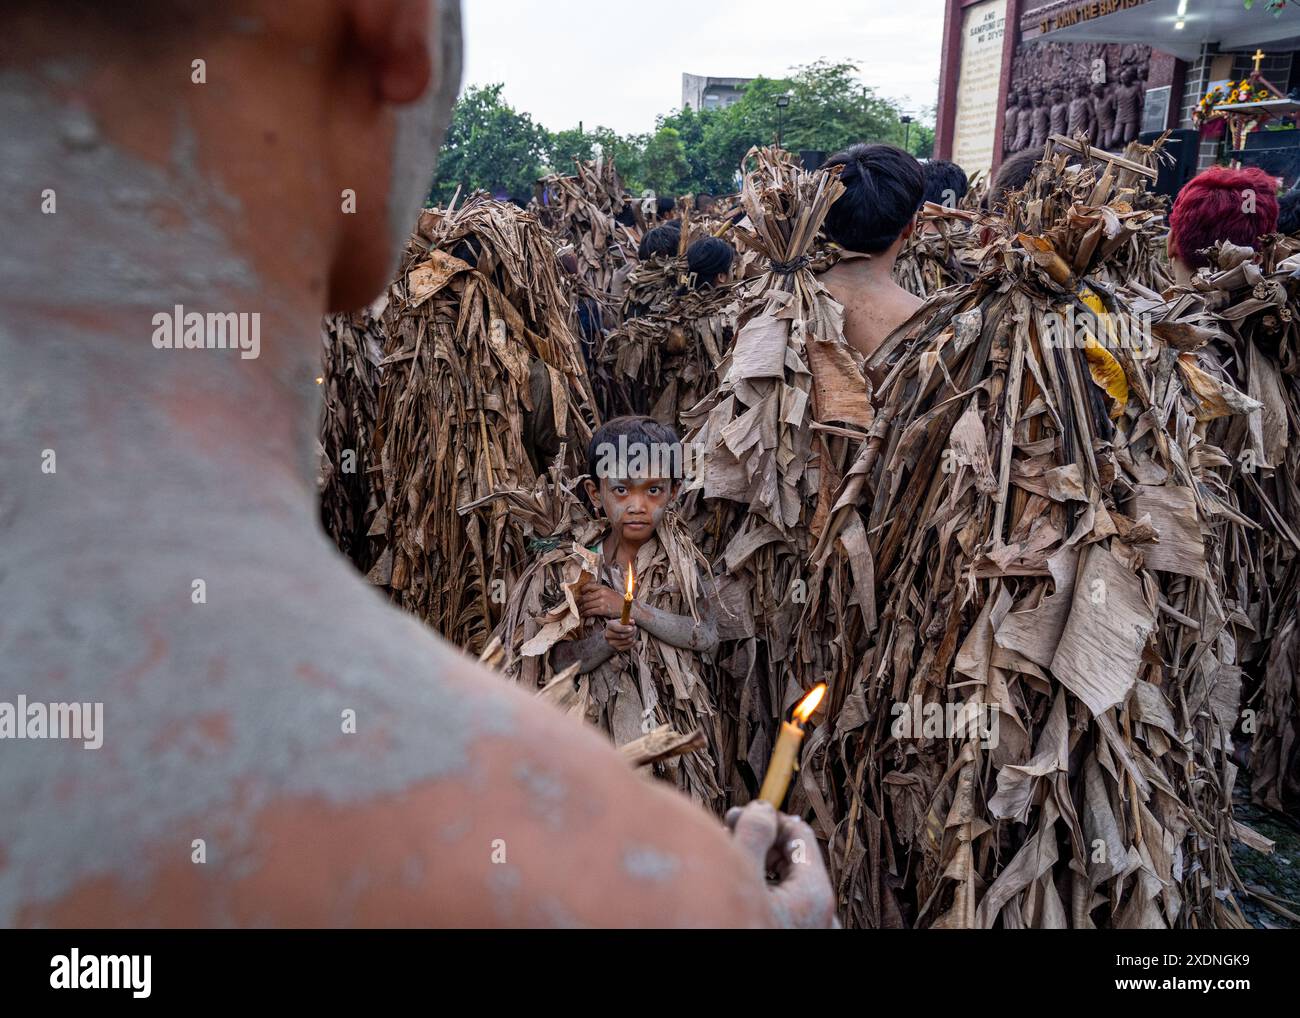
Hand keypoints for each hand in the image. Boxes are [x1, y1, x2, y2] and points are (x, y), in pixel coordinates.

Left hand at [580, 584, 627, 619]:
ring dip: (581, 609)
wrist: (628, 608)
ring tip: (579, 611)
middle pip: (585, 597)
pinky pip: (590, 611)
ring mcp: (602, 601)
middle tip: (576, 605)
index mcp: (603, 588)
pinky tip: (584, 615)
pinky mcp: (603, 609)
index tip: (579, 594)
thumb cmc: (618, 602)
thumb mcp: (609, 592)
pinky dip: (585, 613)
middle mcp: (602, 593)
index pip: (588, 586)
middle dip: (579, 602)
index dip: (582, 591)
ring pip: (586, 605)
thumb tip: (588, 594)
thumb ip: (600, 592)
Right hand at [603, 619, 636, 651]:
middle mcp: (608, 635)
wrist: (612, 637)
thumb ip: (627, 620)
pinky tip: (633, 638)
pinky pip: (629, 646)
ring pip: (627, 640)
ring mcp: (612, 643)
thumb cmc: (618, 626)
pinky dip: (633, 642)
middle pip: (622, 635)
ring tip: (634, 632)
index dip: (624, 628)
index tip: (632, 627)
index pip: (616, 628)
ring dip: (633, 636)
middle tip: (635, 628)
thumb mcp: (621, 621)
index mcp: (609, 626)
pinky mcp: (618, 648)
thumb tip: (632, 622)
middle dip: (631, 632)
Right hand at [725, 801, 835, 928]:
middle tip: (728, 833)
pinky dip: (762, 891)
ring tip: (727, 860)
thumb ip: (755, 836)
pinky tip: (738, 889)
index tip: (740, 814)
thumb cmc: (730, 926)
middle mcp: (820, 914)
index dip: (769, 818)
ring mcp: (807, 928)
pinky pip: (782, 905)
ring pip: (785, 883)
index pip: (800, 834)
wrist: (727, 991)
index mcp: (815, 894)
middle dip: (761, 842)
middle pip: (794, 859)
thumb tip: (762, 808)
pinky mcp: (791, 934)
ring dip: (758, 866)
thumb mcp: (742, 876)